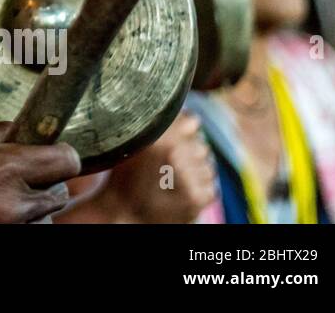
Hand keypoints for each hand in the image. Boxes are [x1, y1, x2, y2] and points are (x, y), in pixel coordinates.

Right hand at [0, 122, 80, 222]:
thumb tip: (15, 126)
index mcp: (4, 169)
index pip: (66, 160)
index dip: (61, 155)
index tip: (51, 153)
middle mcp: (17, 202)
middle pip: (60, 191)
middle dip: (43, 183)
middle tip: (17, 180)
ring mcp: (17, 227)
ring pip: (46, 215)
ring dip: (31, 208)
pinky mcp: (15, 240)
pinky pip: (32, 228)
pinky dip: (21, 223)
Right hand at [68, 112, 216, 223]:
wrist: (124, 216)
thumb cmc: (126, 179)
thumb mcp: (134, 145)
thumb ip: (161, 127)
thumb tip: (192, 119)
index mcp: (158, 137)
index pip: (192, 122)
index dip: (182, 131)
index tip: (171, 142)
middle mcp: (175, 153)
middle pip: (201, 145)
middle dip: (190, 154)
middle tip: (169, 167)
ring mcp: (189, 176)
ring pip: (207, 166)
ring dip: (195, 172)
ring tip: (173, 182)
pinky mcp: (198, 197)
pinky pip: (210, 185)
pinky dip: (198, 190)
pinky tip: (179, 193)